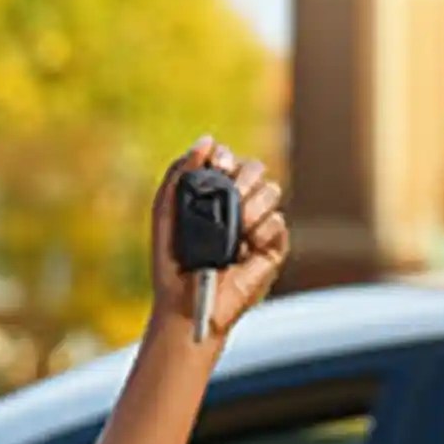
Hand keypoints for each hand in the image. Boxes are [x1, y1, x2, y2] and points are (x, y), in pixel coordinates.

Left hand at [149, 136, 289, 340]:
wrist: (185, 303)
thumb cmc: (172, 261)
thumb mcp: (166, 213)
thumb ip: (179, 174)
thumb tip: (206, 140)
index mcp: (212, 194)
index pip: (230, 160)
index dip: (227, 157)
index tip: (218, 164)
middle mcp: (237, 205)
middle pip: (257, 169)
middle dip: (244, 176)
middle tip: (232, 193)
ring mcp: (256, 225)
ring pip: (272, 191)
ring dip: (252, 205)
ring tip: (235, 230)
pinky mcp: (272, 248)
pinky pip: (277, 223)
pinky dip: (260, 232)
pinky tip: (243, 250)